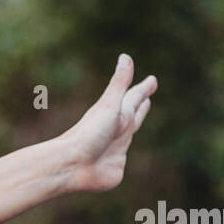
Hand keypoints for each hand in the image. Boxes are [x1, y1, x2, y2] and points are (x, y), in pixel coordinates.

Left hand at [59, 54, 157, 193]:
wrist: (72, 165)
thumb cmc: (89, 133)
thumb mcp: (109, 106)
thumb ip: (119, 83)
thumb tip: (125, 56)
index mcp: (118, 114)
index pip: (134, 97)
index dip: (144, 89)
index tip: (152, 80)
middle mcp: (117, 130)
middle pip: (133, 113)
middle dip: (140, 103)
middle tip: (147, 94)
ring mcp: (116, 149)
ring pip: (127, 136)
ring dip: (133, 127)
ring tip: (136, 119)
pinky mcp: (115, 167)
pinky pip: (121, 162)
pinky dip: (122, 159)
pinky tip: (119, 158)